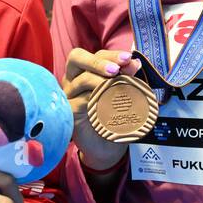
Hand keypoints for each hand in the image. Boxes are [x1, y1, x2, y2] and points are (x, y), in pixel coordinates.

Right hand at [62, 48, 138, 170]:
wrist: (106, 147)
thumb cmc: (113, 118)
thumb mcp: (123, 95)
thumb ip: (126, 78)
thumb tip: (135, 62)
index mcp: (86, 72)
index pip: (95, 55)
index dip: (110, 54)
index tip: (128, 59)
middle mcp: (74, 80)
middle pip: (76, 57)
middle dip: (98, 61)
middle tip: (116, 69)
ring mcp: (68, 95)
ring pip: (80, 79)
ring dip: (99, 79)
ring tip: (115, 83)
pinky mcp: (68, 112)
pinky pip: (77, 101)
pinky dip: (92, 98)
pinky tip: (105, 101)